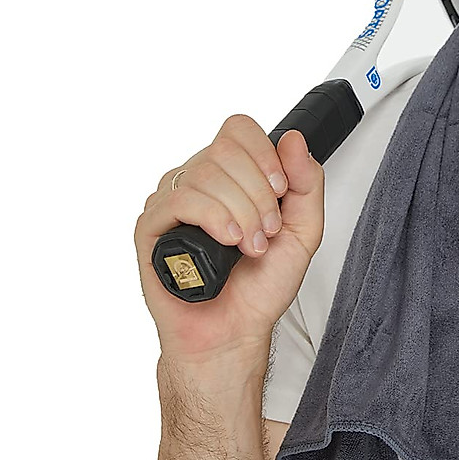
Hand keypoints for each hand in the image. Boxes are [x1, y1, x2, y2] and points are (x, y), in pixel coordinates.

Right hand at [135, 117, 324, 364]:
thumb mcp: (304, 229)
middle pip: (225, 149)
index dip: (264, 154)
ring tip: (249, 246)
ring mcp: (172, 202)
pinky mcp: (151, 227)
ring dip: (240, 212)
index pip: (238, 129)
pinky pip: (180, 199)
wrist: (234, 330)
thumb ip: (307, 182)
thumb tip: (294, 141)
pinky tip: (228, 241)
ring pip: (205, 173)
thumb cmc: (260, 286)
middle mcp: (198, 182)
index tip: (281, 190)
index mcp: (230, 175)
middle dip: (258, 193)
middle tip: (267, 230)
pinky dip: (213, 218)